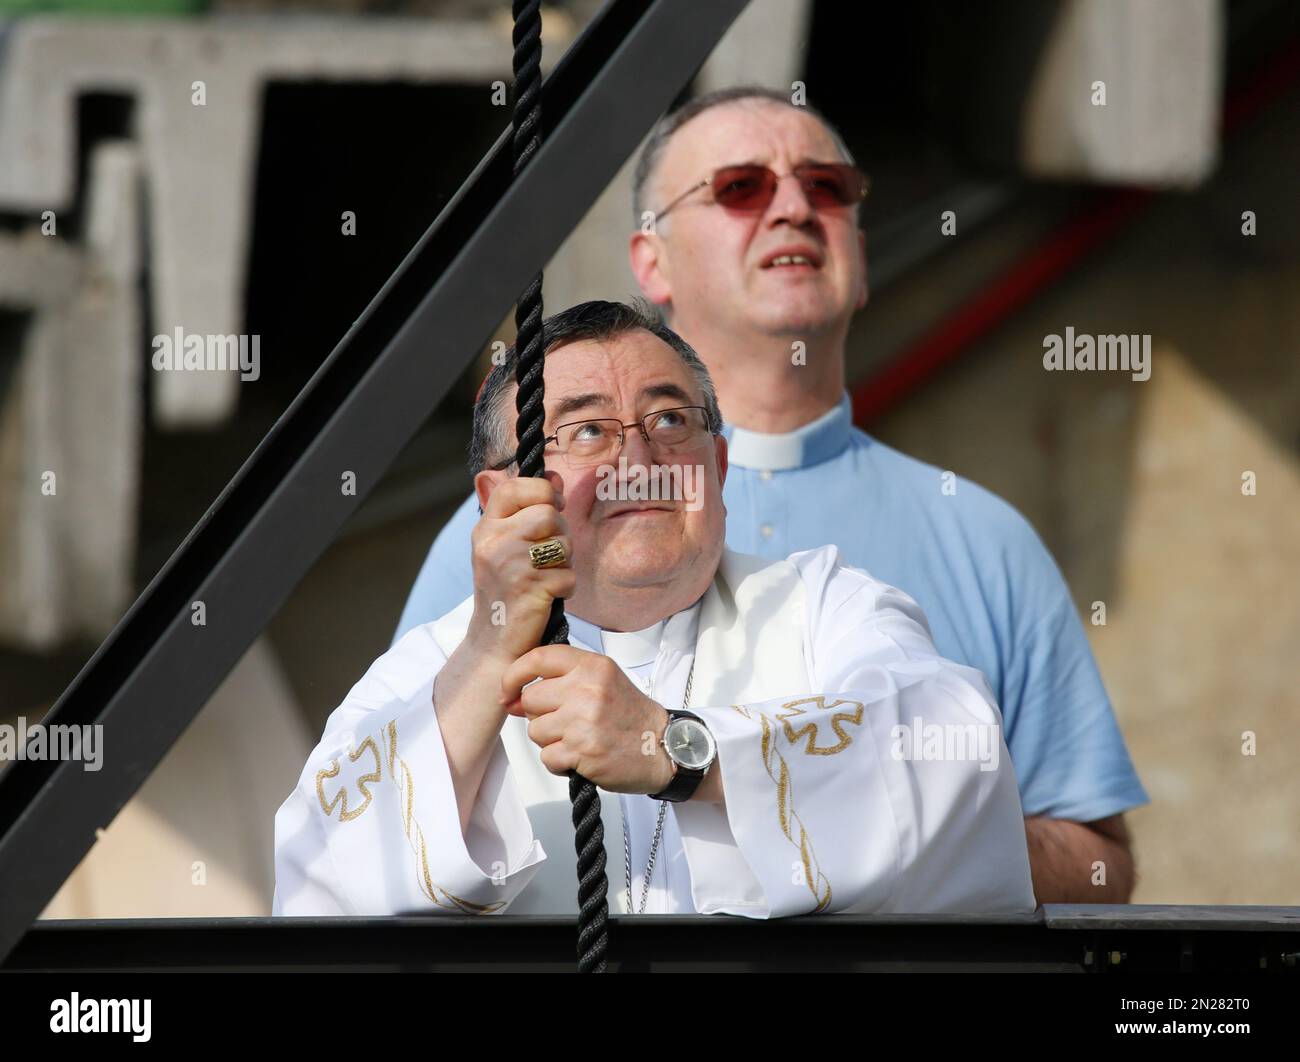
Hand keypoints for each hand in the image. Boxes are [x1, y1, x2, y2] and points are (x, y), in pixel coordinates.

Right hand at [465, 473, 575, 660]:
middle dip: (561, 533)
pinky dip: (566, 588)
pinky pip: (568, 576)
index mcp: (486, 527)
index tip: (552, 507)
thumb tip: (555, 476)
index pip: (515, 487)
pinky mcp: (529, 589)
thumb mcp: (507, 543)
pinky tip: (549, 596)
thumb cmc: (507, 587)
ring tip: (547, 575)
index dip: (542, 491)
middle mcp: (493, 542)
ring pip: (563, 543)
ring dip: (565, 562)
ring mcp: (510, 565)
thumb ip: (528, 508)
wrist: (494, 639)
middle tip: (550, 554)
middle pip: (548, 514)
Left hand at [500, 645, 673, 794]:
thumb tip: (513, 699)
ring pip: (535, 731)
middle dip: (540, 715)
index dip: (514, 675)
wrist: (663, 748)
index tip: (508, 692)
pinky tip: (581, 758)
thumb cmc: (629, 716)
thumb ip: (560, 683)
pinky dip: (560, 763)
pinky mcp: (583, 751)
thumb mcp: (601, 682)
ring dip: (550, 741)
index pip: (537, 658)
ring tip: (578, 740)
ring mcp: (584, 721)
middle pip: (531, 699)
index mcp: (592, 666)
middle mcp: (587, 689)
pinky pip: (547, 757)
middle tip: (566, 723)